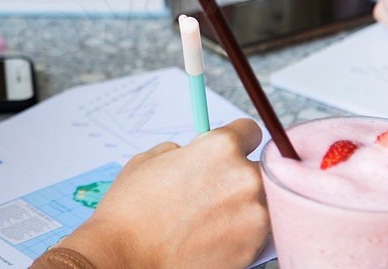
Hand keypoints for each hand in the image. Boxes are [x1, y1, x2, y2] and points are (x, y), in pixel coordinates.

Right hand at [57, 120, 267, 268]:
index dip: (237, 140)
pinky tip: (211, 235)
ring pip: (260, 201)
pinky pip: (255, 231)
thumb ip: (184, 151)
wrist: (127, 256)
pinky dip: (239, 232)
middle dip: (239, 176)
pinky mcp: (254, 247)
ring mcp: (253, 216)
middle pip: (258, 168)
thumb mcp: (150, 159)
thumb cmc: (132, 209)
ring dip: (242, 205)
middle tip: (213, 189)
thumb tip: (194, 155)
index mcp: (220, 148)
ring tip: (210, 216)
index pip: (250, 131)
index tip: (232, 149)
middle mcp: (244, 178)